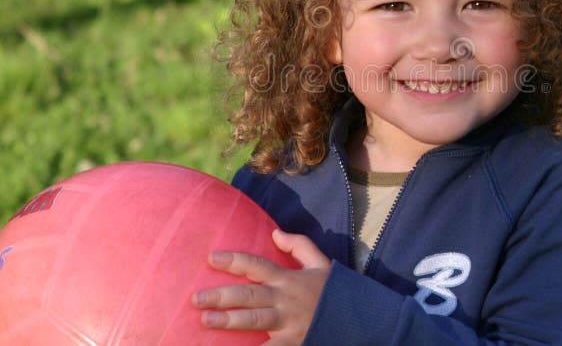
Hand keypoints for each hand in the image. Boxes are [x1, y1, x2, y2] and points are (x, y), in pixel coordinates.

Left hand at [192, 229, 330, 345]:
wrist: (359, 317)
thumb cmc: (334, 291)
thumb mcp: (321, 262)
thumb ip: (299, 245)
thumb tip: (274, 233)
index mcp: (289, 278)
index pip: (257, 265)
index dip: (234, 260)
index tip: (211, 257)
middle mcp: (285, 299)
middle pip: (250, 295)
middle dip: (222, 296)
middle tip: (195, 298)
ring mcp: (288, 322)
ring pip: (254, 320)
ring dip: (229, 320)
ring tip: (205, 320)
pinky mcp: (292, 343)